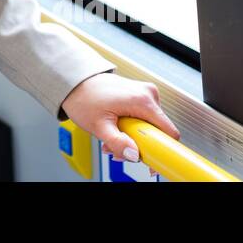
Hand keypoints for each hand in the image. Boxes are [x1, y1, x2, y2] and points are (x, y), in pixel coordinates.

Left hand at [60, 71, 179, 162]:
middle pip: (157, 131)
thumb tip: (133, 154)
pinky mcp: (139, 95)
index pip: (168, 132)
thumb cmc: (83, 98)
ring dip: (131, 138)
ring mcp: (144, 93)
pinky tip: (114, 129)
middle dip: (138, 145)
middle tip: (117, 150)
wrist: (74, 82)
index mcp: (142, 100)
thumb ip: (117, 142)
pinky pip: (143, 118)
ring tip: (111, 138)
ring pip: (149, 126)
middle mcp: (148, 94)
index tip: (150, 160)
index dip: (161, 150)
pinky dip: (130, 128)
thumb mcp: (98, 125)